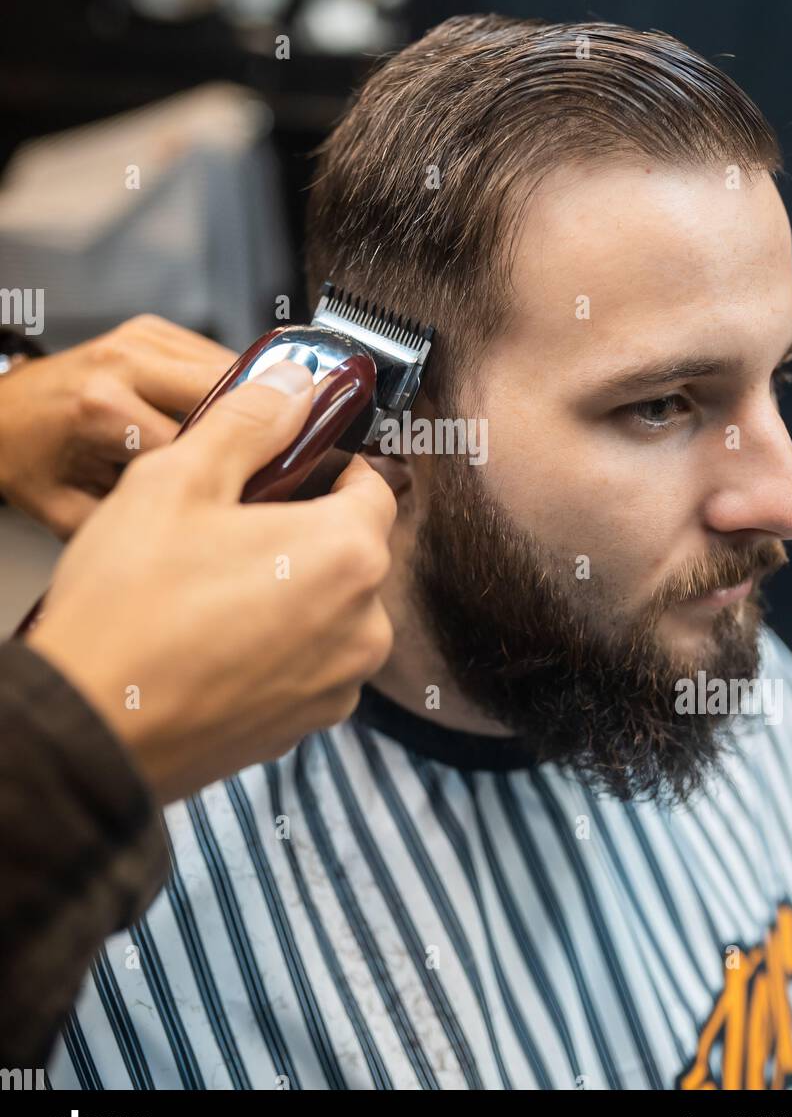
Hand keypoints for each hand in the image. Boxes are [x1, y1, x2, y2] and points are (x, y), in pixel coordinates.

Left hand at [0, 315, 235, 536]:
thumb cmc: (30, 461)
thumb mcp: (73, 513)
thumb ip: (137, 522)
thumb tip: (200, 534)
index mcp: (103, 409)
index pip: (200, 446)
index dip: (233, 472)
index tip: (253, 495)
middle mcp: (124, 363)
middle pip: (229, 394)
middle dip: (255, 429)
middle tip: (271, 464)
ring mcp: (141, 339)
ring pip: (231, 369)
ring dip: (247, 404)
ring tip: (246, 442)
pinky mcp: (153, 329)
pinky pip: (215, 356)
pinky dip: (228, 386)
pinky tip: (222, 415)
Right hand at [25, 361, 396, 803]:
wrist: (89, 729)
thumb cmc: (128, 610)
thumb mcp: (177, 480)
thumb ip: (248, 422)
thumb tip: (293, 387)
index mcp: (348, 555)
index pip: (375, 486)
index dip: (329, 467)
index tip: (288, 469)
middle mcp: (363, 626)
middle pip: (351, 550)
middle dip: (301, 532)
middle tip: (227, 529)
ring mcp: (338, 685)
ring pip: (330, 609)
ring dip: (289, 591)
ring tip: (211, 589)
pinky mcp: (305, 726)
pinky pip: (307, 662)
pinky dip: (275, 645)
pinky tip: (212, 639)